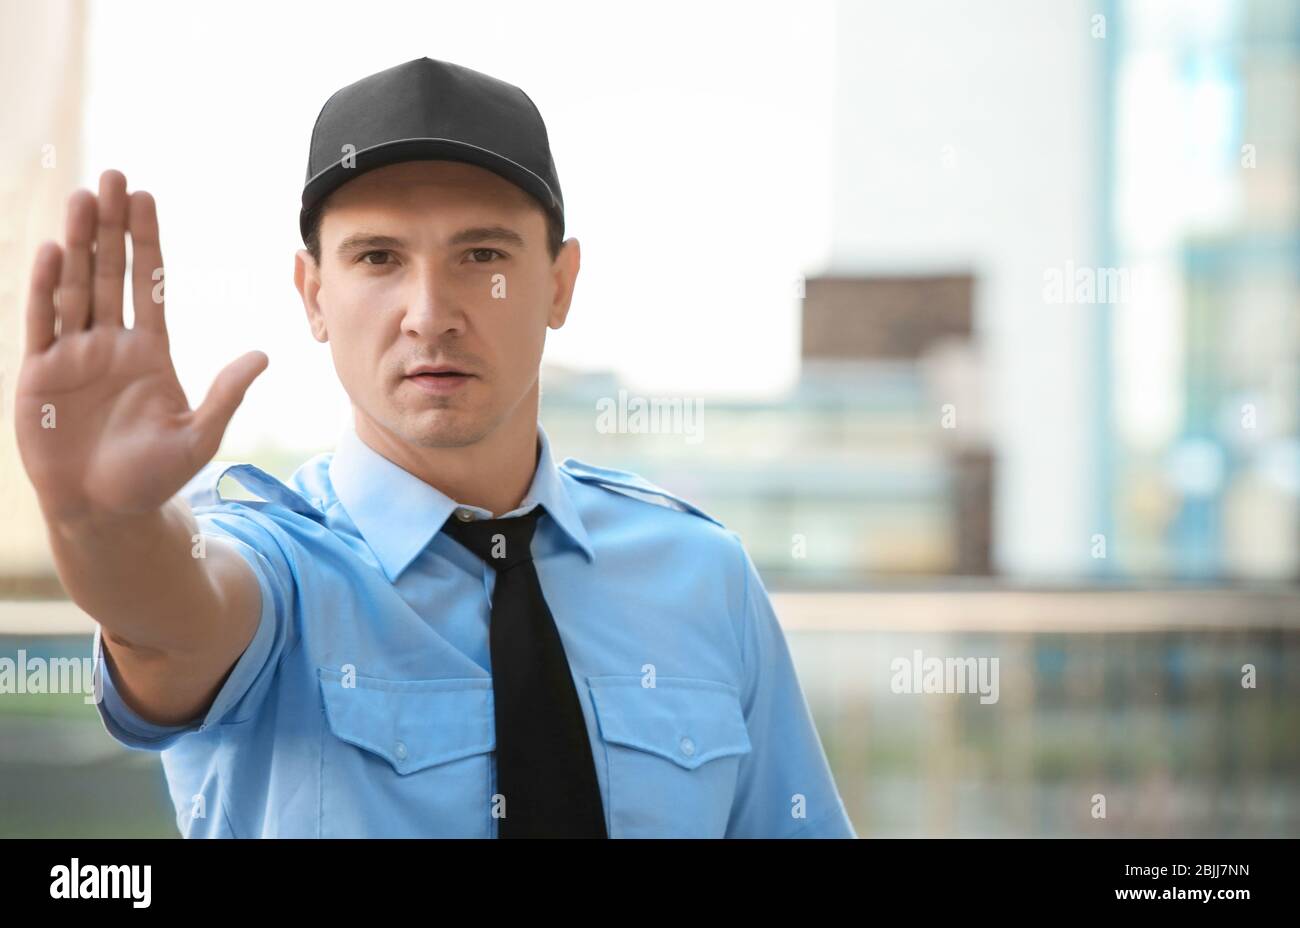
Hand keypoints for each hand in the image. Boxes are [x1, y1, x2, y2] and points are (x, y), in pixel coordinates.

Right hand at [14, 170, 267, 522]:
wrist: (104, 512)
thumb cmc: (153, 477)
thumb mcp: (198, 436)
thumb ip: (226, 394)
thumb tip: (263, 355)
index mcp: (149, 353)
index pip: (149, 285)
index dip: (146, 242)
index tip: (146, 197)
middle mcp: (109, 345)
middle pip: (110, 273)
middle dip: (110, 226)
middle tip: (112, 176)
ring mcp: (72, 356)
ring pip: (75, 287)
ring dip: (77, 243)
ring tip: (82, 197)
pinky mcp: (39, 375)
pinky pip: (42, 324)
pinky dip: (46, 289)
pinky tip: (52, 251)